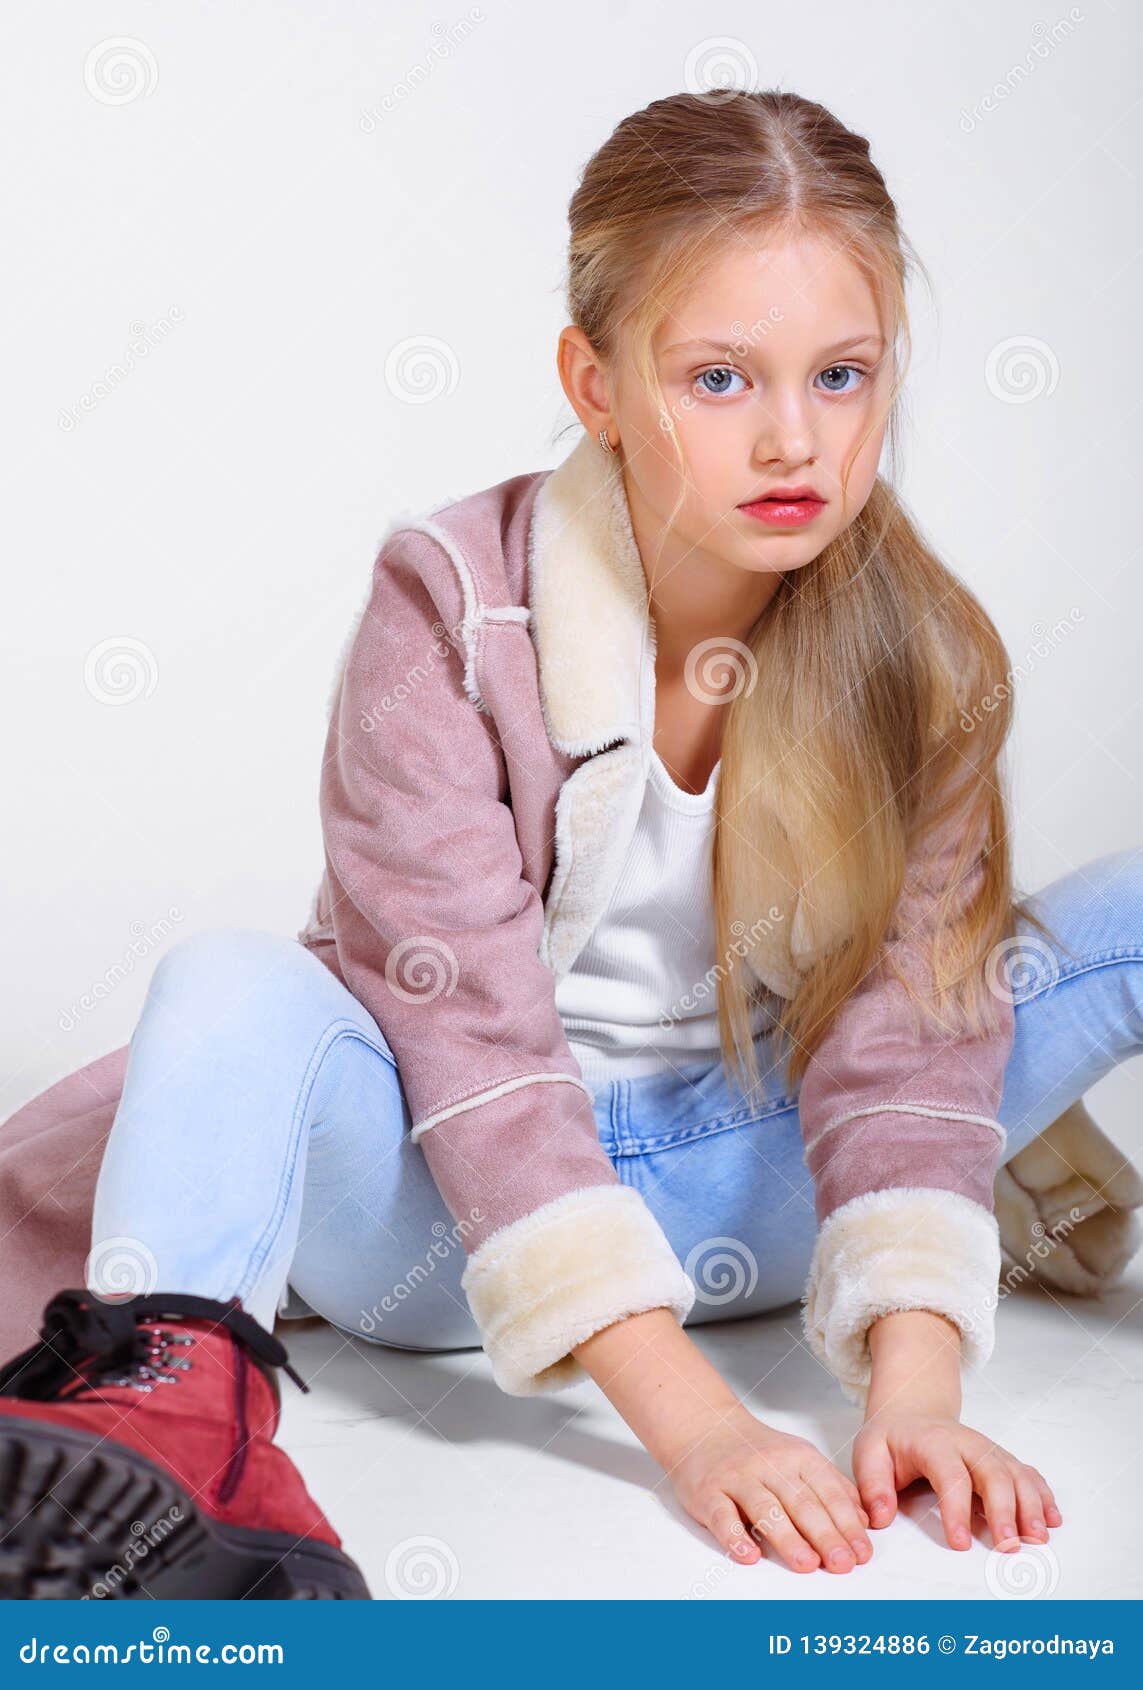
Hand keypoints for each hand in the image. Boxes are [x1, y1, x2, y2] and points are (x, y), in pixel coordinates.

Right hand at [666, 1401, 873, 1573]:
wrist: (705, 1429)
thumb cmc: (758, 1453)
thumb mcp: (800, 1459)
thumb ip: (832, 1487)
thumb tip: (864, 1522)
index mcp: (798, 1457)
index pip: (828, 1492)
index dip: (847, 1523)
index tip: (862, 1553)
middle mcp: (769, 1465)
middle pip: (801, 1502)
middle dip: (825, 1535)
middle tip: (842, 1564)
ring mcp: (737, 1478)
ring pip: (766, 1509)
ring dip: (788, 1538)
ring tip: (807, 1564)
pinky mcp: (708, 1492)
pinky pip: (722, 1516)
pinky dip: (736, 1537)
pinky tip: (750, 1556)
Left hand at [853, 1411, 1062, 1551]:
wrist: (911, 1412)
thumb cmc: (891, 1439)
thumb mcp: (868, 1452)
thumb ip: (872, 1484)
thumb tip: (880, 1517)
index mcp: (932, 1442)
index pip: (949, 1474)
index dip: (956, 1509)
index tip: (959, 1544)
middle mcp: (967, 1443)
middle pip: (993, 1473)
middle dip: (1004, 1509)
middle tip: (1008, 1545)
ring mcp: (988, 1450)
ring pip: (1016, 1473)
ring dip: (1030, 1505)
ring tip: (1037, 1537)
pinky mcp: (1001, 1459)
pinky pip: (1027, 1473)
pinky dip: (1043, 1495)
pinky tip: (1052, 1518)